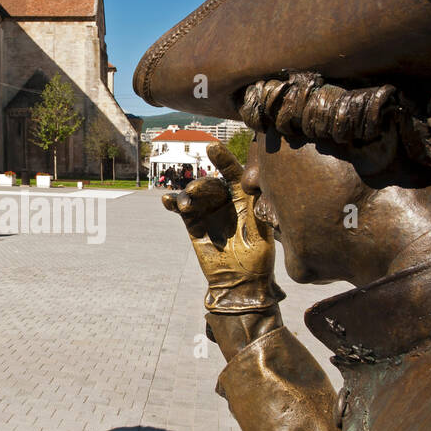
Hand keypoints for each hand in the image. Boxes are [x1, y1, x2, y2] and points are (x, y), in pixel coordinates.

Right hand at [161, 141, 277, 313]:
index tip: (212, 148)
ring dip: (188, 194)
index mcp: (245, 198)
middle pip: (212, 183)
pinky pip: (182, 208)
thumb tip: (253, 183)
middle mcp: (226, 201)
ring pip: (195, 194)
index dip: (224, 160)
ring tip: (187, 204)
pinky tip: (167, 200)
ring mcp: (209, 211)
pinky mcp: (194, 224)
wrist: (242, 282)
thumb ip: (256, 205)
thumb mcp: (263, 228)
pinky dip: (174, 202)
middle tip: (197, 188)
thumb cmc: (259, 256)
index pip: (235, 173)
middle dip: (203, 183)